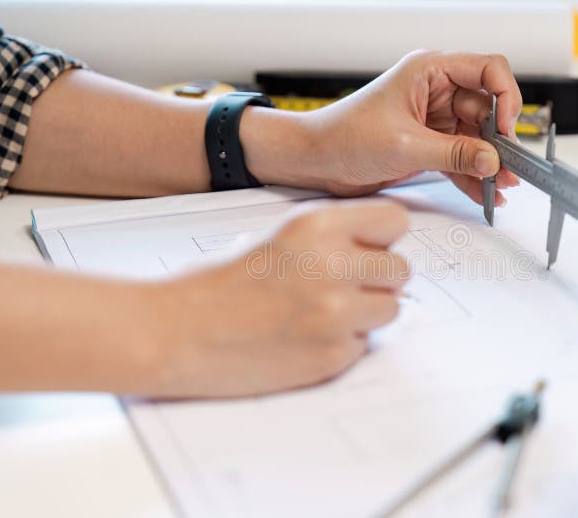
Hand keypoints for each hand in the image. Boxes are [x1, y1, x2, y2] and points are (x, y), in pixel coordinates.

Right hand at [150, 200, 408, 397]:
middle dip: (378, 279)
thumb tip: (378, 246)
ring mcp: (335, 314)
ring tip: (323, 313)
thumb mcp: (277, 236)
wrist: (176, 332)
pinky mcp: (331, 355)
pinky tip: (305, 337)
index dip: (383, 237)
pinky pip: (364, 344)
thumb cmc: (216, 283)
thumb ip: (331, 236)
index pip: (395, 221)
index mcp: (318, 225)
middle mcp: (333, 265)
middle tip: (345, 286)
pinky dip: (343, 343)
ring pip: (391, 309)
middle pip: (401, 269)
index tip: (371, 248)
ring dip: (366, 313)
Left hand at [305, 50, 522, 205]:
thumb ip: (452, 154)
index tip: (506, 128)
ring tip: (501, 186)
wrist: (317, 160)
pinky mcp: (429, 144)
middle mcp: (436, 91)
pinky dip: (472, 174)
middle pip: (486, 109)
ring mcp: (434, 119)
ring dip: (488, 162)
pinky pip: (460, 157)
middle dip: (499, 140)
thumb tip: (491, 161)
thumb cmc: (345, 136)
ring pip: (475, 138)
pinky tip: (484, 191)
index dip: (505, 96)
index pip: (487, 70)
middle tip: (509, 168)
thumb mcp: (405, 146)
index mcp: (430, 71)